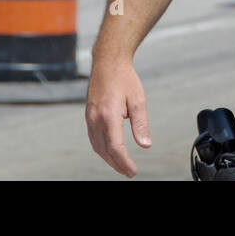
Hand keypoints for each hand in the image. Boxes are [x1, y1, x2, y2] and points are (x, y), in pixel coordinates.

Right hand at [86, 57, 151, 176]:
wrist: (108, 62)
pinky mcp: (89, 116)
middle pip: (105, 150)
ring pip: (97, 146)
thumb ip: (141, 124)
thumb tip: (145, 145)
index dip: (124, 162)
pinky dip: (102, 149)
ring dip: (108, 159)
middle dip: (117, 164)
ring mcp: (90, 118)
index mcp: (108, 115)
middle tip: (129, 172)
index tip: (133, 171)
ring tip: (121, 165)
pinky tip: (111, 152)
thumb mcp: (138, 100)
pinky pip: (94, 138)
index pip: (115, 147)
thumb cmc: (124, 79)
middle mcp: (95, 119)